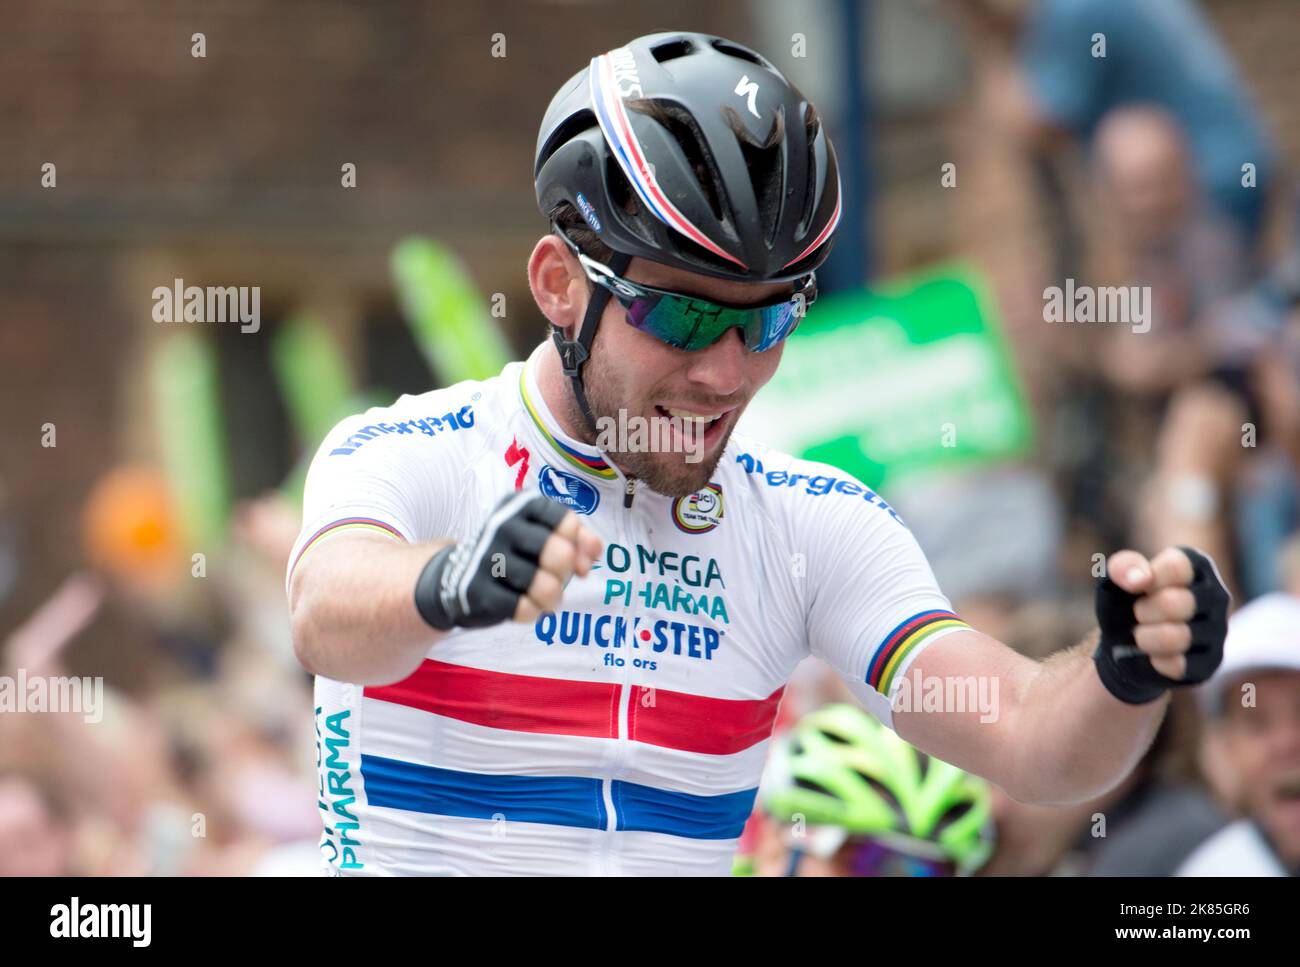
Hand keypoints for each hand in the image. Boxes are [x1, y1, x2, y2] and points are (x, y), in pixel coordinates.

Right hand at [414, 493, 601, 630]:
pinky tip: (526, 607)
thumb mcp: (543, 533)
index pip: (567, 523)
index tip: (577, 561)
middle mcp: (501, 524)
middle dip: (566, 573)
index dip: (582, 547)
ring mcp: (486, 556)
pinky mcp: (476, 590)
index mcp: (520, 504)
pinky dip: (532, 612)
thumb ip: (578, 537)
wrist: (457, 575)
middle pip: (561, 554)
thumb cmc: (514, 552)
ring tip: (546, 597)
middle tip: (557, 579)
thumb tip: (594, 553)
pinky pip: (523, 609)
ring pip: (545, 586)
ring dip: (552, 598)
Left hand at [1093, 546, 1229, 702]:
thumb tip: (1140, 579)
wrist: (1125, 643)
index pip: (1176, 567)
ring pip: (1178, 637)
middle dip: (1143, 611)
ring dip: (1146, 637)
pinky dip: (1155, 661)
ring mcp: (1218, 630)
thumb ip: (1123, 567)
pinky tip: (1155, 655)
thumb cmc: (1126, 602)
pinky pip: (1179, 665)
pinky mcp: (1212, 662)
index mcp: (1197, 566)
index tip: (1138, 586)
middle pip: (1174, 603)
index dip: (1146, 579)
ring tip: (1142, 634)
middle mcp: (1216, 595)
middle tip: (1138, 614)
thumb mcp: (1116, 578)